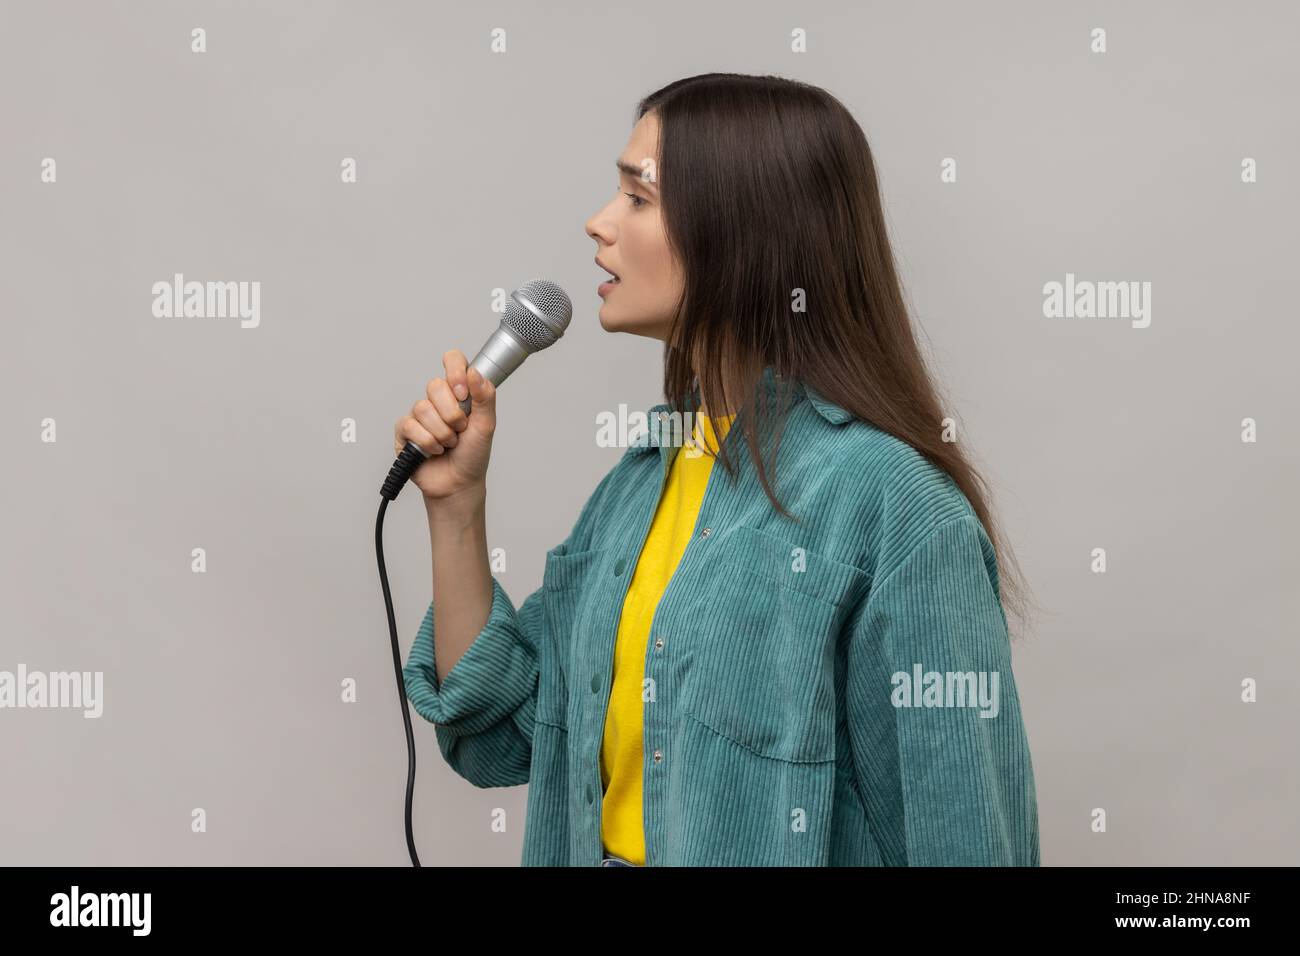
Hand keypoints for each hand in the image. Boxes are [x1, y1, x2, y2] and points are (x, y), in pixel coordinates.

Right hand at [393, 349, 496, 500]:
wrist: (459, 484)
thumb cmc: (473, 455)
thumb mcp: (487, 425)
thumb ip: (485, 396)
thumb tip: (475, 372)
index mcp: (459, 392)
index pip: (453, 361)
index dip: (455, 371)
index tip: (463, 392)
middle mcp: (438, 400)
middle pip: (435, 385)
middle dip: (452, 414)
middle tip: (460, 429)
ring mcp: (419, 415)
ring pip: (423, 408)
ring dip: (442, 433)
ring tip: (449, 444)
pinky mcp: (404, 432)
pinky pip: (410, 426)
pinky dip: (427, 442)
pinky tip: (434, 451)